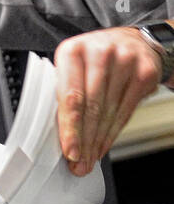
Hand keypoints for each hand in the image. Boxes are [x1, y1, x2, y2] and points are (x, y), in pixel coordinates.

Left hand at [54, 27, 163, 175]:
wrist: (133, 41)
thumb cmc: (94, 58)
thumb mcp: (73, 66)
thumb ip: (64, 92)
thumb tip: (58, 132)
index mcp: (71, 51)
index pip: (70, 96)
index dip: (70, 127)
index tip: (69, 149)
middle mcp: (99, 53)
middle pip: (90, 107)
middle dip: (84, 140)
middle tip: (79, 162)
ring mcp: (125, 61)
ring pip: (109, 112)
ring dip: (98, 141)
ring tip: (89, 159)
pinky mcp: (145, 72)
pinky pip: (126, 111)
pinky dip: (114, 132)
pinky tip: (104, 145)